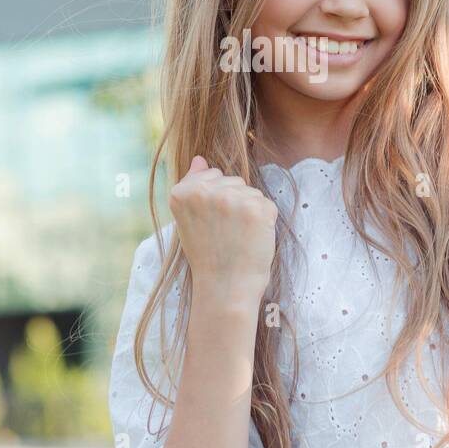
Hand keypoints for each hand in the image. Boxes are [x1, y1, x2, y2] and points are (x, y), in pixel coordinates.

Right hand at [168, 155, 278, 309]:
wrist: (224, 288)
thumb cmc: (207, 255)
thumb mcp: (189, 219)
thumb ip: (193, 186)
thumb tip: (199, 159)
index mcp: (182, 192)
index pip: (211, 175)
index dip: (215, 202)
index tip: (209, 225)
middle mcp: (205, 191)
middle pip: (233, 181)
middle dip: (233, 204)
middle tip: (224, 234)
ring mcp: (232, 198)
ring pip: (251, 192)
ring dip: (249, 212)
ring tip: (237, 238)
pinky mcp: (257, 208)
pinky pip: (267, 204)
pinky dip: (265, 222)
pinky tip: (251, 240)